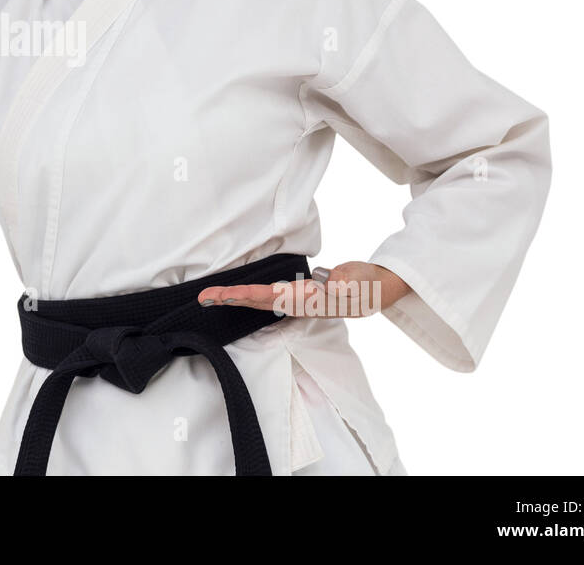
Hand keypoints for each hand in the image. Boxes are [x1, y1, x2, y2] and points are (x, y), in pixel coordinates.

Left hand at [195, 261, 410, 317]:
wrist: (380, 289)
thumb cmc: (368, 282)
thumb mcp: (361, 280)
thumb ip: (347, 281)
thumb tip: (329, 284)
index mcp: (309, 299)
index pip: (272, 296)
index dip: (247, 295)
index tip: (225, 295)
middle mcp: (299, 302)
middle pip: (259, 300)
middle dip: (231, 299)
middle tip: (204, 298)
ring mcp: (298, 300)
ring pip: (261, 299)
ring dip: (236, 297)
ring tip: (212, 296)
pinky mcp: (299, 296)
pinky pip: (269, 295)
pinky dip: (250, 294)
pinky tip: (237, 294)